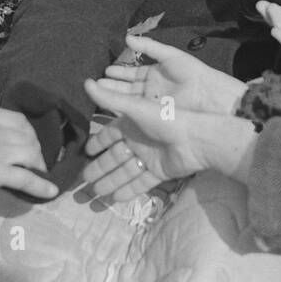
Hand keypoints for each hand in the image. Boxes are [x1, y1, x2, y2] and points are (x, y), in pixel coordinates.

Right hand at [0, 107, 56, 225]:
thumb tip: (2, 142)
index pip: (19, 120)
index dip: (29, 133)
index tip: (30, 143)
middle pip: (28, 137)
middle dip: (36, 150)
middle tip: (35, 162)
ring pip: (31, 154)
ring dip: (39, 165)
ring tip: (40, 174)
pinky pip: (27, 178)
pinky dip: (41, 185)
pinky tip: (50, 190)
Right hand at [81, 80, 209, 200]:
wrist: (197, 138)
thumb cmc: (166, 117)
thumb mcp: (136, 107)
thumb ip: (110, 98)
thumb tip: (86, 82)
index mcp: (134, 122)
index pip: (110, 133)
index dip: (98, 142)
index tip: (86, 151)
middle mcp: (140, 140)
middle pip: (115, 156)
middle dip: (100, 167)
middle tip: (83, 179)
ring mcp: (150, 156)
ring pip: (126, 171)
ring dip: (110, 181)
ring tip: (94, 193)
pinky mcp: (161, 171)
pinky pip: (142, 182)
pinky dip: (129, 190)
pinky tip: (115, 198)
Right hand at [99, 34, 246, 115]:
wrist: (209, 96)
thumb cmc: (191, 73)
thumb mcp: (170, 56)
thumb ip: (149, 47)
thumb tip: (127, 37)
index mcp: (154, 74)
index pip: (131, 72)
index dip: (118, 71)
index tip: (103, 71)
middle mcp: (150, 89)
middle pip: (126, 87)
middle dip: (111, 85)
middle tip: (95, 84)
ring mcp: (151, 103)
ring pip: (128, 100)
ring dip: (114, 97)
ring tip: (98, 94)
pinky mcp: (154, 116)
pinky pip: (135, 113)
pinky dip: (123, 111)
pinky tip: (111, 109)